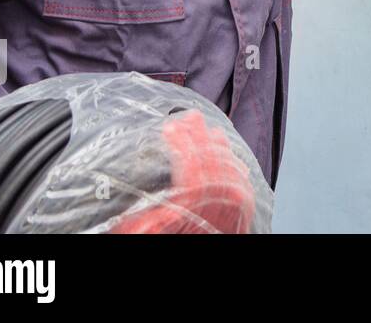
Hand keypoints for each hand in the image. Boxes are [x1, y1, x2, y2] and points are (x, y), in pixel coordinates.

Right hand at [108, 110, 255, 233]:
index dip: (179, 139)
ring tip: (208, 129)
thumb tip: (125, 182)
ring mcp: (237, 199)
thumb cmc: (170, 238)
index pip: (189, 158)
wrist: (200, 254)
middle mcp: (220, 196)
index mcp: (195, 198)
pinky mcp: (245, 205)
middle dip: (199, 133)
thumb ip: (141, 206)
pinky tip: (227, 151)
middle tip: (190, 117)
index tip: (169, 127)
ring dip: (217, 143)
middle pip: (210, 155)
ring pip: (228, 161)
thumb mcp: (144, 228)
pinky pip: (240, 174)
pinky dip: (232, 159)